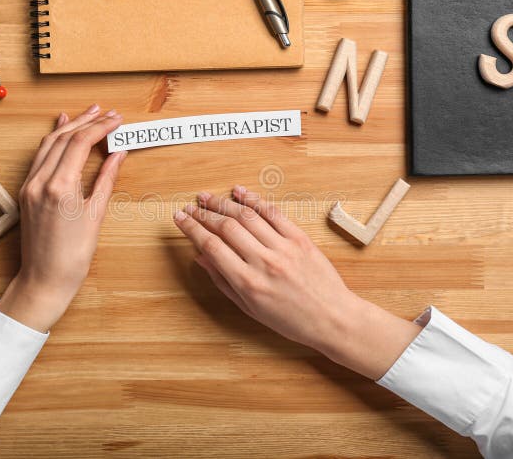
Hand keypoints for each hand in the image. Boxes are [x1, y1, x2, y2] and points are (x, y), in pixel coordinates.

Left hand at [0, 105, 126, 331]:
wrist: (44, 279)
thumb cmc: (73, 256)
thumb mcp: (96, 215)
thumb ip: (106, 179)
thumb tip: (118, 154)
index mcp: (60, 187)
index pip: (80, 143)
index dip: (100, 127)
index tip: (117, 120)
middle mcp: (40, 181)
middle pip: (64, 138)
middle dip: (87, 122)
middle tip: (107, 112)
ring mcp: (29, 185)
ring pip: (49, 144)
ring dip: (69, 126)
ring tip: (87, 114)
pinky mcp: (26, 191)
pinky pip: (39, 157)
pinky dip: (53, 140)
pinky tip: (61, 129)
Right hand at [173, 186, 421, 379]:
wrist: (332, 318)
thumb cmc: (291, 320)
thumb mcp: (250, 309)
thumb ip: (223, 281)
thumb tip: (201, 257)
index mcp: (248, 283)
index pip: (212, 246)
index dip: (192, 229)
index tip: (180, 219)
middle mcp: (264, 262)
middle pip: (226, 227)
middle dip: (203, 213)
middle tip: (190, 207)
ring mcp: (283, 247)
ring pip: (246, 216)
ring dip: (223, 203)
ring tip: (207, 196)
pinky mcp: (299, 238)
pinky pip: (272, 213)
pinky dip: (253, 200)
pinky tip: (239, 192)